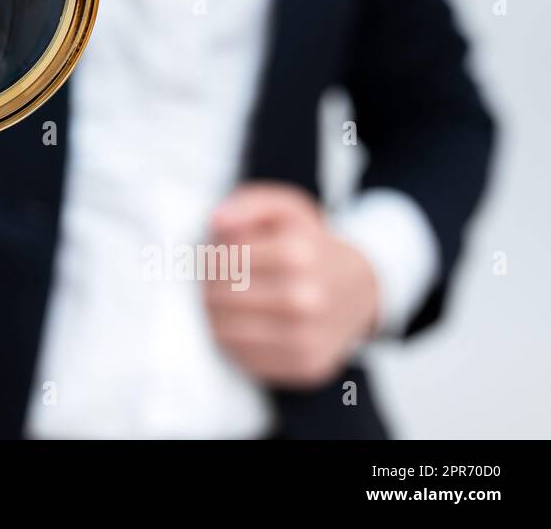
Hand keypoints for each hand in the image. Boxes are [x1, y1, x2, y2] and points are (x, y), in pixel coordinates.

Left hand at [204, 182, 378, 387]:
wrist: (360, 286)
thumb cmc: (309, 243)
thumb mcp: (284, 208)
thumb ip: (247, 204)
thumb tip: (216, 220)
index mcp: (298, 255)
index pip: (221, 261)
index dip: (210, 256)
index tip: (217, 254)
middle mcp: (307, 300)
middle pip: (219, 296)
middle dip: (210, 285)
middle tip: (219, 278)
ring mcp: (308, 338)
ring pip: (225, 331)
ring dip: (215, 314)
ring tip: (228, 300)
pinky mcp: (306, 366)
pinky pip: (244, 358)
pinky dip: (235, 341)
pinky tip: (246, 323)